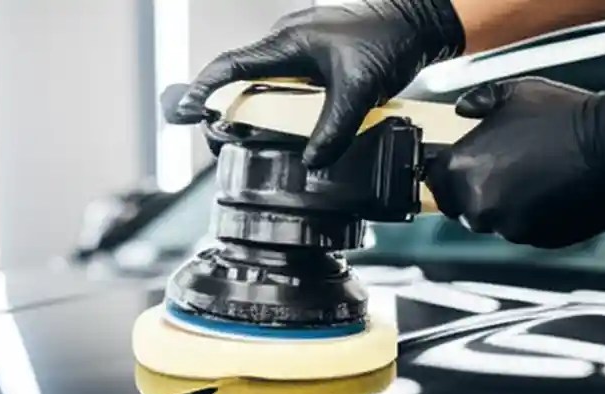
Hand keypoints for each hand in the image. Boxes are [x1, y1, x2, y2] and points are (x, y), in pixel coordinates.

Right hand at [166, 0, 463, 167]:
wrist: (421, 20)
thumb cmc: (390, 38)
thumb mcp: (359, 90)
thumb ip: (334, 129)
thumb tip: (312, 161)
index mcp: (286, 43)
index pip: (229, 66)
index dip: (202, 90)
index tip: (183, 112)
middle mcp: (286, 44)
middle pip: (241, 81)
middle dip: (227, 112)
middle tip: (224, 142)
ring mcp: (300, 50)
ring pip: (265, 86)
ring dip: (257, 112)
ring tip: (255, 141)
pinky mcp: (315, 60)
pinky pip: (288, 87)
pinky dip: (282, 109)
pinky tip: (291, 128)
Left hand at [426, 77, 604, 247]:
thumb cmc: (568, 119)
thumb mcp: (515, 94)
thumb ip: (480, 101)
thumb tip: (464, 107)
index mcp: (462, 168)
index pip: (435, 180)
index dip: (448, 172)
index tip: (462, 166)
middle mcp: (478, 203)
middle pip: (460, 205)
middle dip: (474, 190)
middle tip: (503, 171)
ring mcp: (506, 225)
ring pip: (492, 220)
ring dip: (503, 205)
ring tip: (532, 178)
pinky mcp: (534, 240)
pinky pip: (521, 230)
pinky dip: (529, 217)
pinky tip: (548, 193)